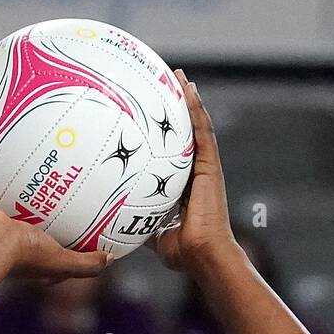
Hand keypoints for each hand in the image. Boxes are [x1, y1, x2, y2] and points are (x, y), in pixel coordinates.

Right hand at [0, 178, 107, 280]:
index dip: (46, 241)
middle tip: (24, 194)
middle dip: (14, 210)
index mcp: (22, 250)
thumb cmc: (23, 254)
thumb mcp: (60, 260)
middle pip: (8, 221)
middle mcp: (1, 239)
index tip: (58, 228)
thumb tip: (110, 259)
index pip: (35, 246)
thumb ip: (84, 263)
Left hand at [150, 71, 236, 272]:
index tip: (154, 119)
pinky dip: (196, 109)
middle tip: (167, 87)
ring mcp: (206, 168)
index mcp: (187, 188)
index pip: (175, 156)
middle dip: (178, 111)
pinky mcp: (211, 166)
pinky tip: (188, 89)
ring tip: (178, 77)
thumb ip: (143, 228)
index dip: (167, 136)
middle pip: (187, 135)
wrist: (204, 255)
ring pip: (197, 127)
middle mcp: (198, 174)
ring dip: (189, 100)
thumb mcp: (156, 237)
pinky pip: (202, 131)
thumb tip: (121, 229)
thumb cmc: (185, 253)